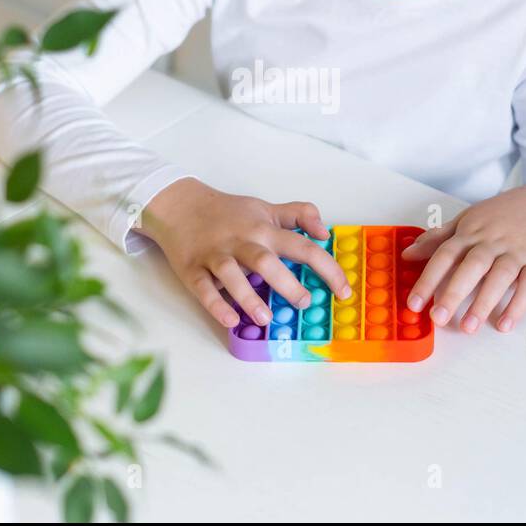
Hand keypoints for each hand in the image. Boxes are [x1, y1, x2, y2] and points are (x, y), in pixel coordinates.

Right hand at [137, 178, 352, 328]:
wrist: (181, 205)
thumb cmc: (229, 212)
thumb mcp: (266, 208)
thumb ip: (299, 215)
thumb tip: (324, 233)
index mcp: (264, 229)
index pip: (302, 247)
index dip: (327, 269)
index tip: (344, 291)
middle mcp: (242, 242)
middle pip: (266, 262)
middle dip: (287, 284)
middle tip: (304, 303)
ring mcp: (216, 255)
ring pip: (232, 276)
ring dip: (249, 298)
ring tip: (266, 318)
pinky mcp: (193, 269)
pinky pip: (203, 289)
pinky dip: (216, 305)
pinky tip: (230, 320)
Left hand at [399, 185, 525, 334]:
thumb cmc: (503, 216)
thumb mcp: (470, 219)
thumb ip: (439, 238)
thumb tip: (407, 254)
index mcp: (472, 230)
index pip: (445, 254)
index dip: (428, 278)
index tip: (413, 303)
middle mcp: (493, 240)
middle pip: (471, 266)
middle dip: (453, 292)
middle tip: (437, 318)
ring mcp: (519, 250)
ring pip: (500, 276)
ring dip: (483, 302)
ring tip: (468, 328)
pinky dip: (518, 304)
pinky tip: (505, 324)